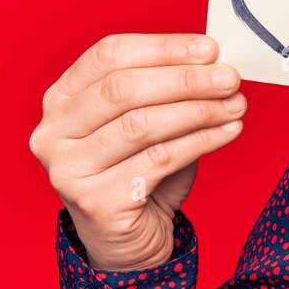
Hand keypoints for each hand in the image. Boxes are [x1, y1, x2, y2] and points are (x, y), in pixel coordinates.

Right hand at [28, 33, 246, 271]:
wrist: (130, 240)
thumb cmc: (141, 172)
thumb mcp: (149, 123)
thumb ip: (169, 92)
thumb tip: (216, 65)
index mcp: (62, 98)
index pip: (108, 55)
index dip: (162, 47)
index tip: (209, 49)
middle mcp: (53, 132)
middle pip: (123, 89)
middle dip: (186, 80)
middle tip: (230, 78)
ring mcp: (67, 169)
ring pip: (141, 125)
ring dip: (198, 110)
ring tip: (236, 105)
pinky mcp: (94, 201)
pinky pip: (158, 160)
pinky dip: (201, 141)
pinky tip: (228, 131)